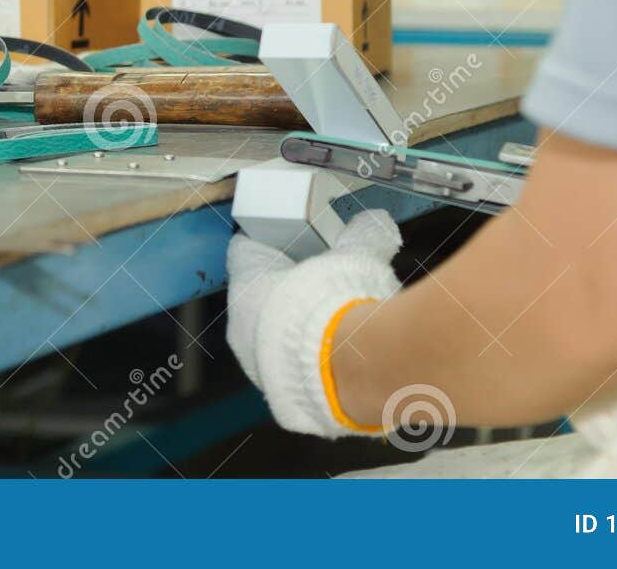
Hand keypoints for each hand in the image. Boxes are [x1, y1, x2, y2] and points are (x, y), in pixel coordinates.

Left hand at [225, 209, 404, 436]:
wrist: (350, 372)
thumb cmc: (339, 305)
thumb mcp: (354, 256)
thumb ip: (362, 234)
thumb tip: (375, 221)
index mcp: (248, 282)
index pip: (245, 251)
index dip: (266, 242)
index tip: (283, 238)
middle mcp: (241, 325)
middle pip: (257, 295)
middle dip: (284, 287)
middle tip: (316, 278)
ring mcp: (256, 364)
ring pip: (270, 335)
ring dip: (293, 327)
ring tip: (331, 320)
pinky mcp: (278, 395)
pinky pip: (288, 368)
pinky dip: (306, 359)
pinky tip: (333, 355)